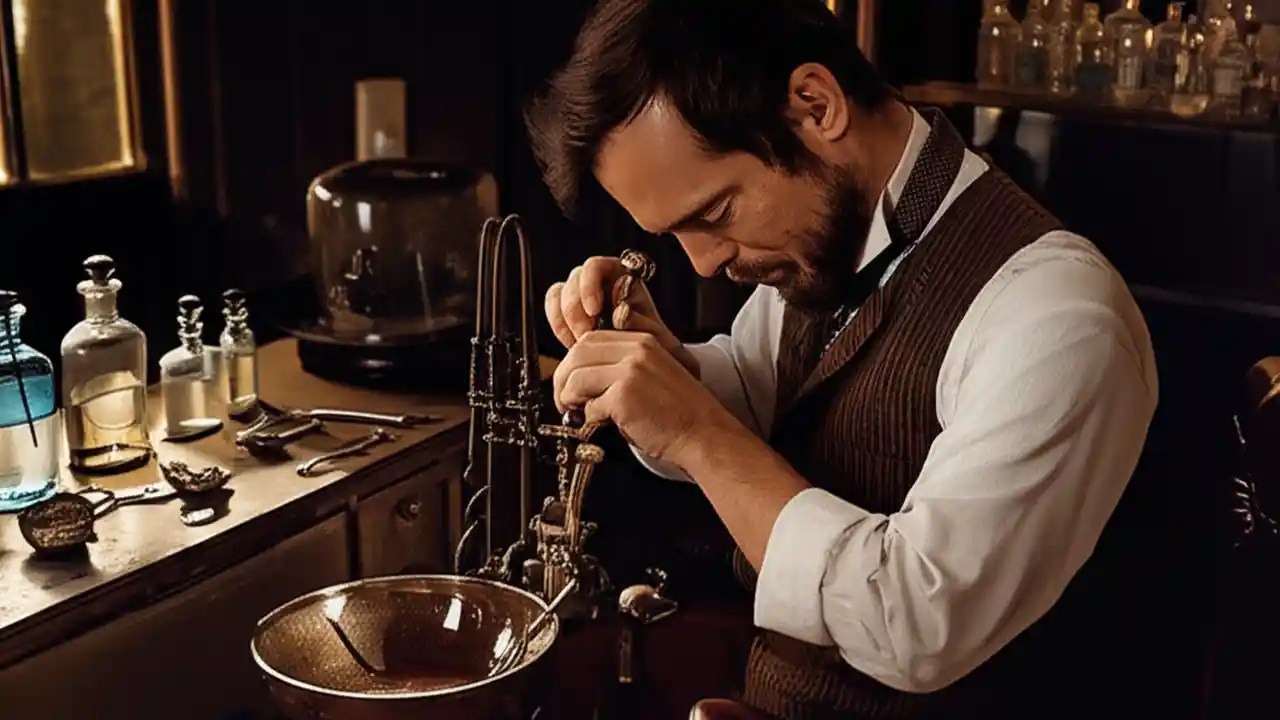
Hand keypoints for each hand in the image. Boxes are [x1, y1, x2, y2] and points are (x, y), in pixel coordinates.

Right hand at [546, 256, 697, 377]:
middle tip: (586, 336)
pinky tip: (572, 344)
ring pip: (559, 294)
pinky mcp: (568, 312)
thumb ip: (638, 321)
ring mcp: (581, 294)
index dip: (588, 286)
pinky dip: (559, 327)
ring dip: (565, 319)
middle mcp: (598, 279)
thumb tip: (620, 310)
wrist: (643, 361)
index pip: (595, 266)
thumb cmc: (652, 344)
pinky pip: (553, 311)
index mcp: (620, 273)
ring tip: (581, 343)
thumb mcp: (651, 334)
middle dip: (576, 309)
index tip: (593, 311)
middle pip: (574, 279)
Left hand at [553, 331, 733, 465]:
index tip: (571, 380)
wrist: (704, 435)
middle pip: (577, 354)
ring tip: (576, 412)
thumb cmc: (679, 414)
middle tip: (564, 400)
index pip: (590, 340)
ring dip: (568, 398)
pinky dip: (588, 418)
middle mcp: (636, 351)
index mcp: (643, 342)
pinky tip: (601, 423)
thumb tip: (581, 376)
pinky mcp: (624, 396)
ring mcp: (630, 371)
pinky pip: (589, 405)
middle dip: (562, 379)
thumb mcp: (653, 375)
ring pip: (576, 378)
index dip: (573, 362)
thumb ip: (621, 368)